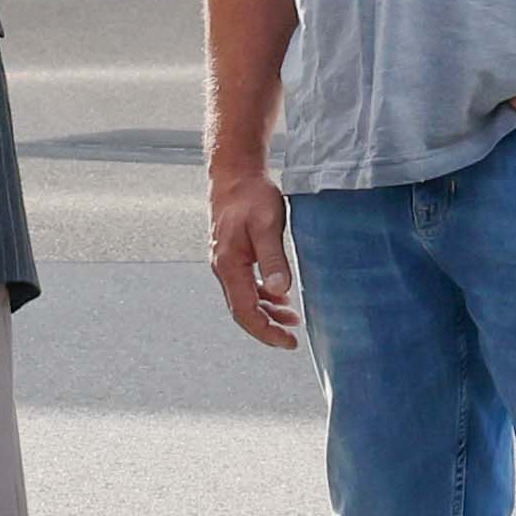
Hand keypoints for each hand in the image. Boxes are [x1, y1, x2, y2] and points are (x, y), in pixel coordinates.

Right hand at [206, 165, 299, 347]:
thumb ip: (273, 259)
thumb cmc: (250, 195)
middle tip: (291, 339)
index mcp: (230, 265)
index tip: (288, 342)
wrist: (234, 174)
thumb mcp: (268, 225)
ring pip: (245, 299)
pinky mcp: (234, 255)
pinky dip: (263, 296)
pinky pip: (246, 285)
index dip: (266, 331)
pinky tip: (279, 295)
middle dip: (267, 328)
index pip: (245, 311)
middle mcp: (224, 268)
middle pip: (243, 310)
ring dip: (267, 313)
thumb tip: (281, 290)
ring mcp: (227, 262)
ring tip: (291, 318)